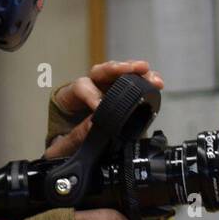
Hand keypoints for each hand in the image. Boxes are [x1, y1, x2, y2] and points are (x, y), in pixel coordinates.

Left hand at [44, 59, 165, 158]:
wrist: (72, 150)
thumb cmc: (65, 145)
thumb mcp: (62, 145)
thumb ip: (74, 136)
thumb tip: (92, 125)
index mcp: (69, 97)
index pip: (80, 87)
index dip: (91, 95)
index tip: (100, 106)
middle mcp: (88, 88)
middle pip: (101, 72)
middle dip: (118, 69)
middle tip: (134, 70)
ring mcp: (105, 90)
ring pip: (120, 75)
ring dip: (137, 74)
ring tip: (152, 78)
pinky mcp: (120, 96)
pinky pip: (132, 85)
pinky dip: (145, 83)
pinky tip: (156, 84)